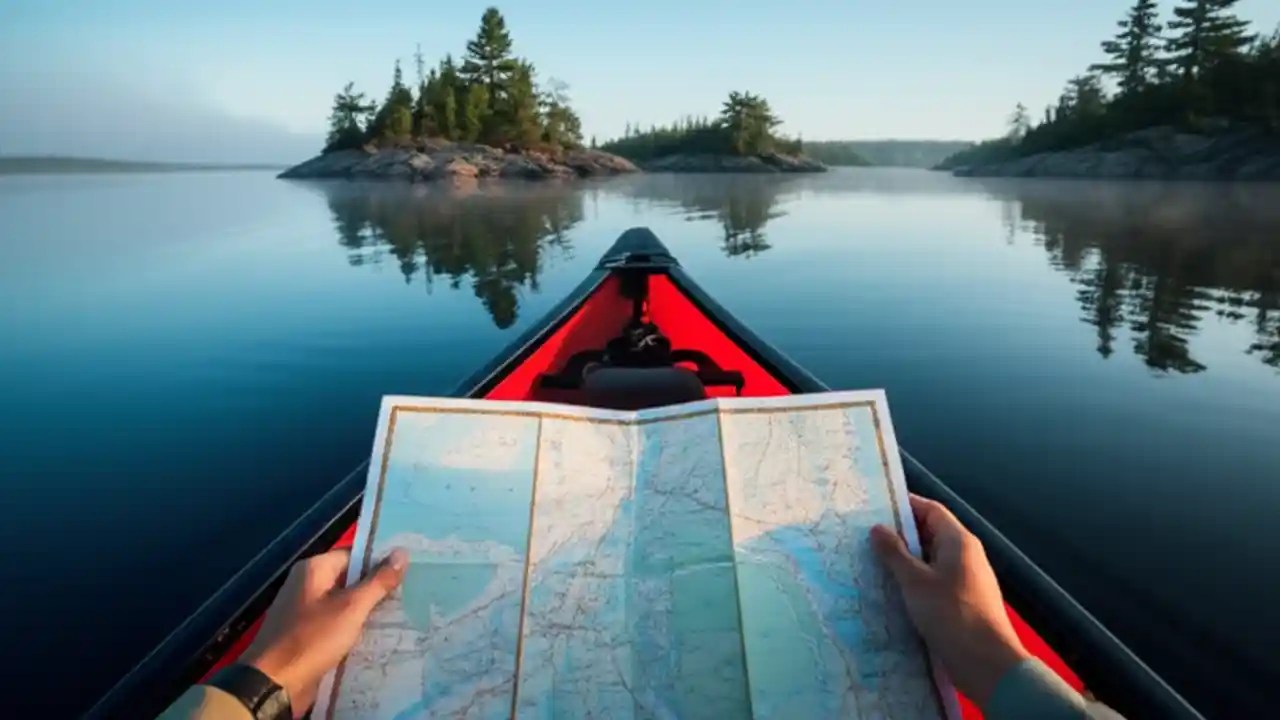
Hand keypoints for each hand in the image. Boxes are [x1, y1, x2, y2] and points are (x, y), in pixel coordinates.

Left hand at [241, 548, 407, 717]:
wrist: (275, 683)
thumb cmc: (313, 638)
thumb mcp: (351, 608)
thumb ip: (378, 581)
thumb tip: (402, 552)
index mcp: (313, 569)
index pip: (354, 555)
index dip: (380, 562)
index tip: (408, 572)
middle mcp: (307, 585)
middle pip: (350, 580)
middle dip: (377, 589)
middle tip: (410, 594)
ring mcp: (304, 611)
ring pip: (344, 604)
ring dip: (367, 611)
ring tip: (401, 615)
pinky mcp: (306, 634)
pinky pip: (336, 624)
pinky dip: (353, 629)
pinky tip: (377, 637)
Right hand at [870, 494, 1029, 705]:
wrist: (986, 663)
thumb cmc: (951, 614)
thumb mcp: (915, 581)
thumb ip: (894, 553)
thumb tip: (878, 529)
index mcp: (959, 541)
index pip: (931, 510)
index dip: (905, 505)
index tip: (876, 508)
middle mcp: (966, 554)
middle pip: (931, 534)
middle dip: (900, 534)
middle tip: (867, 537)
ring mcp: (967, 578)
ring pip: (931, 559)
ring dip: (906, 560)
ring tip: (873, 563)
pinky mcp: (963, 600)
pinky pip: (935, 580)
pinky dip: (915, 580)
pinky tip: (894, 591)